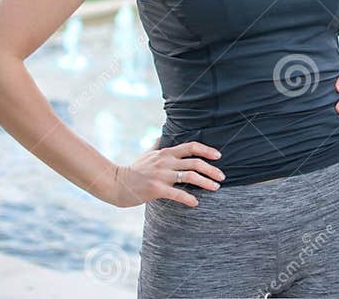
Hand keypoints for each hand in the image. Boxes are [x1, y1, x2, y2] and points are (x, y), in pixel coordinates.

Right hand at [109, 140, 224, 207]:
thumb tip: (160, 136)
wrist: (116, 183)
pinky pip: (177, 193)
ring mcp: (161, 175)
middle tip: (222, 177)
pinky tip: (196, 202)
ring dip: (206, 183)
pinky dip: (189, 198)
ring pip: (190, 176)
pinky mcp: (156, 189)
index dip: (207, 150)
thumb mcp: (147, 154)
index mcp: (166, 153)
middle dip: (212, 170)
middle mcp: (165, 161)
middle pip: (195, 162)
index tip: (218, 156)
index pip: (191, 147)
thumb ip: (156, 145)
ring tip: (215, 188)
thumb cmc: (134, 170)